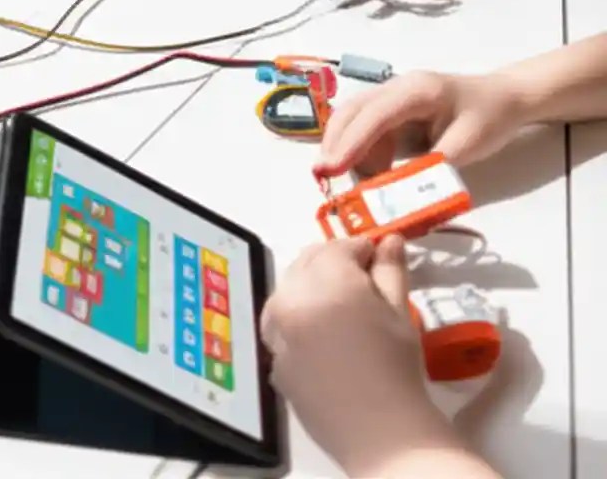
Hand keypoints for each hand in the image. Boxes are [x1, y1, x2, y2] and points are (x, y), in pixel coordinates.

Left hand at [262, 237, 498, 477]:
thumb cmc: (397, 367)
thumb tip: (390, 240)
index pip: (338, 247)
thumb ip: (390, 271)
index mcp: (326, 283)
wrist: (379, 431)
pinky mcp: (272, 359)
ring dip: (309, 286)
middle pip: (306, 263)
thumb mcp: (400, 313)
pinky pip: (280, 325)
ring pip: (287, 290)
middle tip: (362, 279)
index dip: (362, 248)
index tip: (379, 257)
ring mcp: (275, 331)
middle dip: (332, 262)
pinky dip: (297, 318)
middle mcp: (291, 300)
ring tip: (341, 305)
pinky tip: (322, 335)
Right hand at [313, 70, 525, 177]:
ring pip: (350, 120)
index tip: (331, 169)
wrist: (505, 97)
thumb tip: (399, 194)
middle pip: (350, 112)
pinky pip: (362, 130)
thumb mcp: (468, 146)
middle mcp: (395, 88)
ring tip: (348, 181)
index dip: (351, 143)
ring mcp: (389, 97)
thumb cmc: (490, 118)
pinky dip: (358, 152)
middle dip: (334, 145)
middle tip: (325, 178)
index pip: (374, 116)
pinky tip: (371, 173)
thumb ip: (432, 168)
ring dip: (344, 150)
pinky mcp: (389, 111)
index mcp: (417, 91)